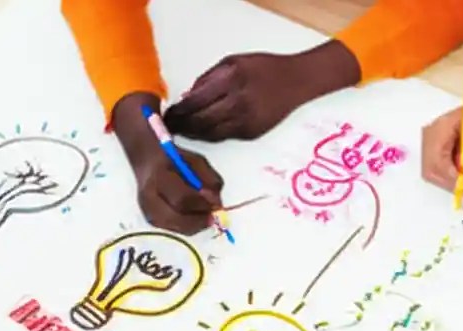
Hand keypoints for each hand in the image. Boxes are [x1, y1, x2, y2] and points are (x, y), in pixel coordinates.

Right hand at [111, 93, 225, 234]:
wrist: (147, 161)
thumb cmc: (173, 159)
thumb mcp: (196, 161)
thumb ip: (209, 179)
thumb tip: (216, 202)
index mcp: (158, 177)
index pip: (181, 198)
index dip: (201, 204)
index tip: (216, 204)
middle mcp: (148, 197)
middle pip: (175, 218)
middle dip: (198, 220)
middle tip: (212, 216)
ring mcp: (147, 211)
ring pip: (175, 227)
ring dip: (194, 225)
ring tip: (205, 217)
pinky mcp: (150, 219)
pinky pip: (173, 229)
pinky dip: (187, 226)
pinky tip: (194, 217)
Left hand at [164, 41, 359, 141]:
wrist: (296, 81)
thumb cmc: (263, 68)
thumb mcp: (233, 62)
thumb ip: (208, 79)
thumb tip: (186, 98)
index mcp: (231, 80)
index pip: (195, 101)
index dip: (178, 111)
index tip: (167, 114)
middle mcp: (238, 102)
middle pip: (200, 121)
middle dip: (182, 126)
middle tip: (169, 128)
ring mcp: (246, 120)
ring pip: (211, 134)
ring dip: (193, 134)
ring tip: (182, 131)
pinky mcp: (251, 133)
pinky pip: (224, 136)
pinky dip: (209, 135)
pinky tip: (202, 131)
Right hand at [421, 105, 462, 190]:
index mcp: (441, 128)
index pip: (437, 158)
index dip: (450, 175)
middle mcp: (429, 136)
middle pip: (429, 169)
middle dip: (448, 182)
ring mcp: (428, 143)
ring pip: (430, 172)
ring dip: (447, 180)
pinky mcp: (431, 149)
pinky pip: (434, 168)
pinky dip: (447, 175)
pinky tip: (460, 173)